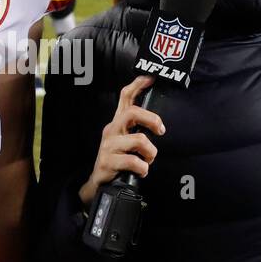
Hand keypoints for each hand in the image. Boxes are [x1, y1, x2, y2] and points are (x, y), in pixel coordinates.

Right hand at [78, 75, 163, 207]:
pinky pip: (134, 162)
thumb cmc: (118, 161)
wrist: (99, 184)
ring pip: (139, 140)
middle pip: (132, 113)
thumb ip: (138, 130)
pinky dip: (143, 169)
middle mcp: (112, 130)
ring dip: (150, 153)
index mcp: (118, 123)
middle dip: (152, 119)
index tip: (150, 77)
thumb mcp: (126, 142)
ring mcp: (109, 146)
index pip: (125, 98)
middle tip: (161, 130)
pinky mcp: (108, 161)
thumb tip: (158, 123)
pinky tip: (140, 172)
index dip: (137, 85)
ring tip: (147, 160)